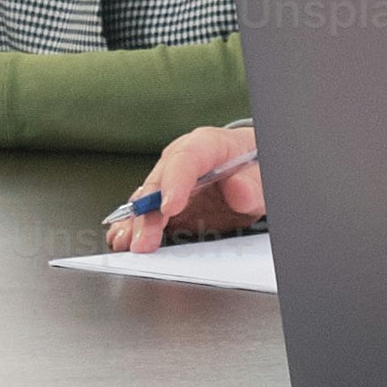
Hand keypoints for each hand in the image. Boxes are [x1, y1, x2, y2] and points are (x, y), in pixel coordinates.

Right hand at [104, 124, 264, 252]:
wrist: (252, 172)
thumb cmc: (253, 167)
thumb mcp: (262, 174)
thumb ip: (254, 183)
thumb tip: (240, 190)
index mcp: (207, 145)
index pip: (187, 157)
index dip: (175, 181)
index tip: (170, 206)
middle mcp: (182, 163)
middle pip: (159, 183)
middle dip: (148, 213)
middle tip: (145, 238)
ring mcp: (172, 185)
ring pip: (146, 201)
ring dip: (135, 223)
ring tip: (128, 241)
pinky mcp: (169, 207)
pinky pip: (146, 216)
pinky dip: (134, 228)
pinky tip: (124, 239)